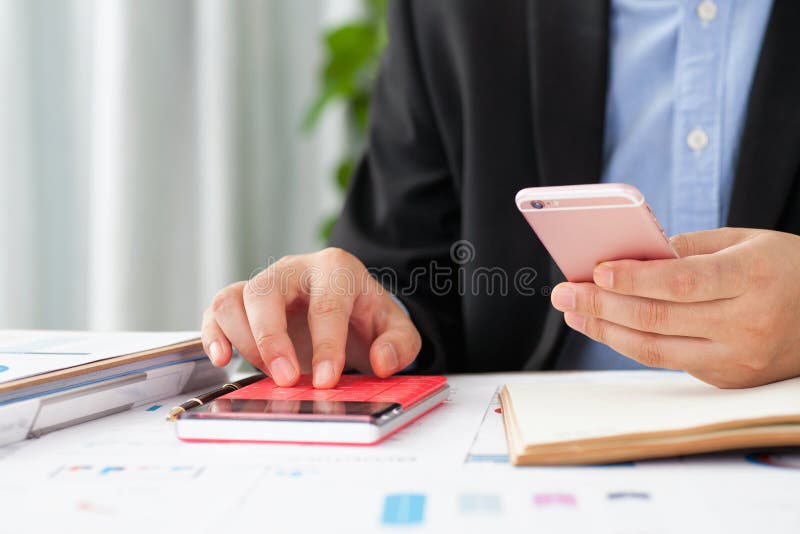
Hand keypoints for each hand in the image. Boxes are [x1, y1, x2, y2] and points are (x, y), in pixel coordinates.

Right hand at [201, 248, 420, 387]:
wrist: (347, 307)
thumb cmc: (366, 316)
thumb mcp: (395, 328)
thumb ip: (399, 344)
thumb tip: (382, 362)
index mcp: (335, 269)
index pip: (325, 305)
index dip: (325, 345)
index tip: (325, 380)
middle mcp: (294, 269)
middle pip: (266, 293)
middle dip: (272, 340)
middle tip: (286, 380)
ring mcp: (265, 283)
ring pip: (235, 299)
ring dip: (244, 340)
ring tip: (266, 373)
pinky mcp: (243, 301)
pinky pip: (217, 309)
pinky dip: (213, 334)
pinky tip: (222, 359)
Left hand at [550, 228, 799, 387]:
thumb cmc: (786, 268)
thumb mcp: (746, 241)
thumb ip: (689, 248)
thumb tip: (630, 256)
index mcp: (755, 277)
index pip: (683, 281)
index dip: (635, 278)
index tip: (595, 270)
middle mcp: (748, 323)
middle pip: (658, 318)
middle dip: (602, 304)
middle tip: (563, 292)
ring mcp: (738, 358)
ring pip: (655, 347)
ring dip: (605, 329)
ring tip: (573, 312)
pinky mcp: (727, 378)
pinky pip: (668, 359)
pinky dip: (630, 342)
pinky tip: (605, 326)